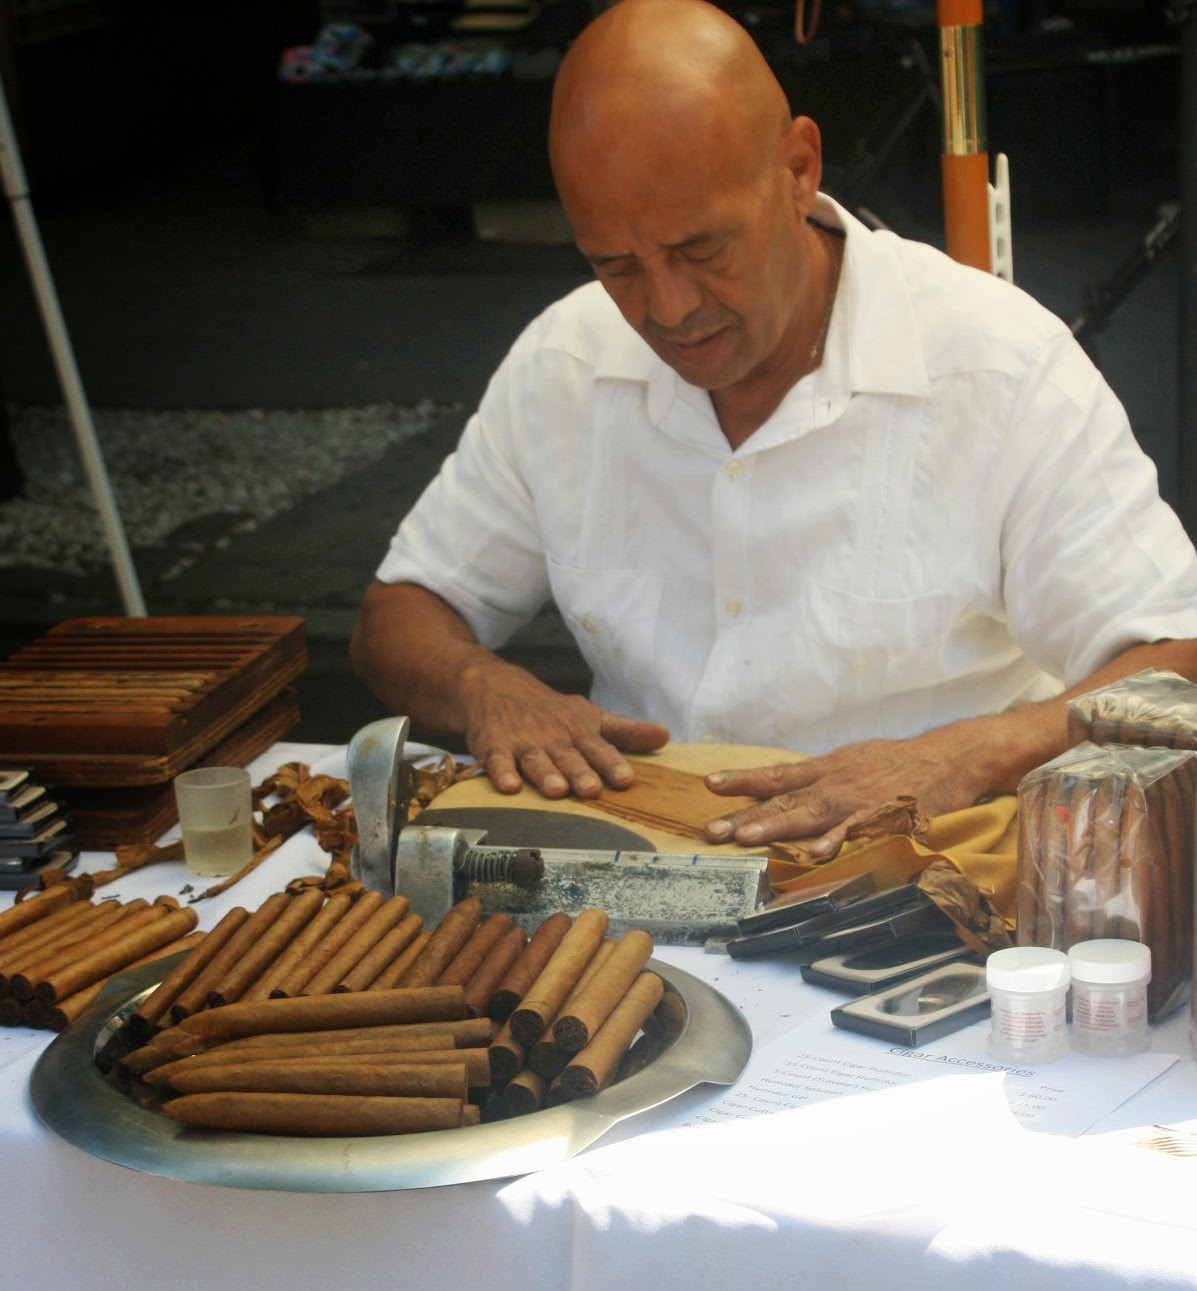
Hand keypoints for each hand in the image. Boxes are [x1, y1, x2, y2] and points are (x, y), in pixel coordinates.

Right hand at [460, 660, 669, 797]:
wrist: (497, 686)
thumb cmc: (552, 711)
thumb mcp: (590, 716)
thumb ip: (625, 731)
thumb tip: (665, 737)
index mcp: (580, 732)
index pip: (600, 749)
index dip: (612, 764)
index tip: (625, 779)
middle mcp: (554, 738)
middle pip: (569, 758)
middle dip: (581, 773)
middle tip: (591, 790)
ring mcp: (524, 742)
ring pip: (536, 760)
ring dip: (546, 775)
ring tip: (557, 790)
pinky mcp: (495, 746)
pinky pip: (497, 761)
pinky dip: (500, 772)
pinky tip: (507, 786)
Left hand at [701, 724, 999, 857]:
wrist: (948, 756)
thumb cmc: (898, 763)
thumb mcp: (851, 761)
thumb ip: (820, 778)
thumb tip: (786, 789)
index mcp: (826, 769)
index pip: (777, 774)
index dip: (743, 780)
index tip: (710, 784)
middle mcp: (835, 783)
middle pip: (784, 800)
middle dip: (746, 816)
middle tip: (712, 831)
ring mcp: (857, 800)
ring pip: (809, 814)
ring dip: (777, 827)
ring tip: (746, 839)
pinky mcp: (883, 816)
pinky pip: (856, 831)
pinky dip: (837, 841)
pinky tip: (816, 854)